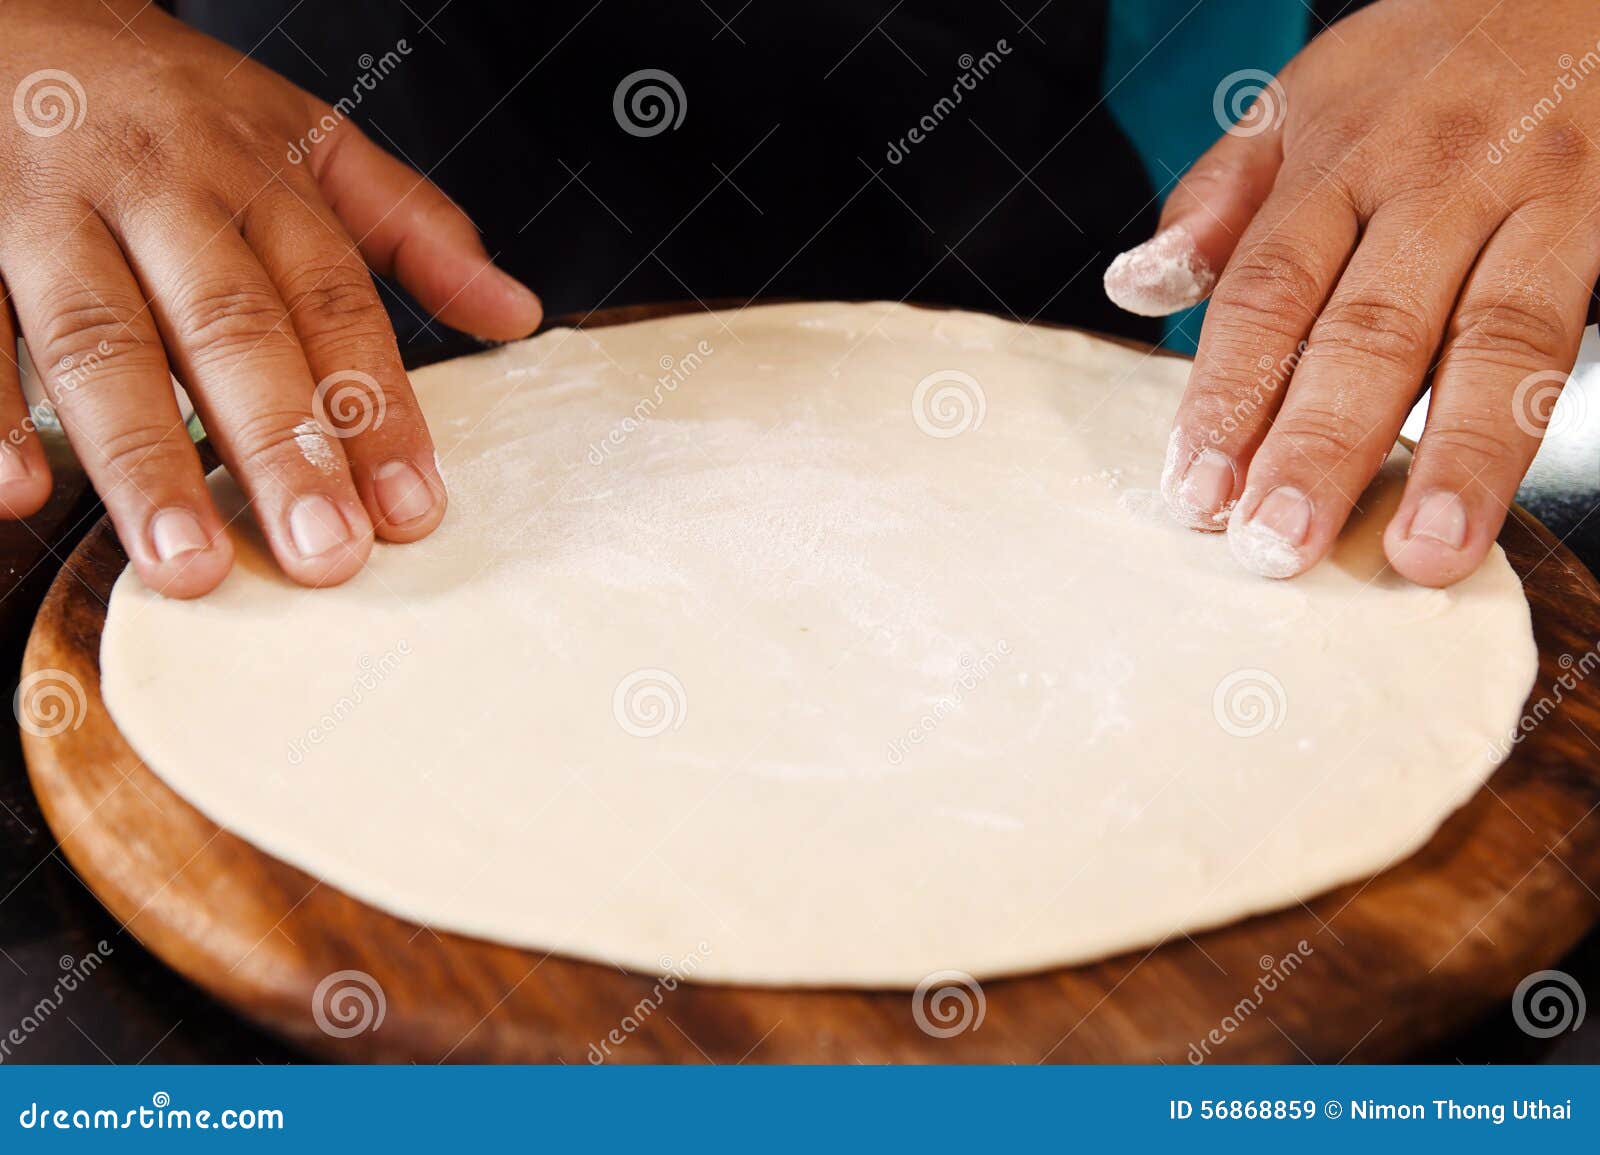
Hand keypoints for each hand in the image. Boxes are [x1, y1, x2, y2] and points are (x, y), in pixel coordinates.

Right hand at [0, 0, 541, 595]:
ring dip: (144, 455)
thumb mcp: (310, 138)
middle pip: (229, 329)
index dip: (376, 408)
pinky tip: (19, 496)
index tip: (411, 510)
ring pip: (102, 338)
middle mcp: (160, 191)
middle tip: (324, 556)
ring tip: (187, 563)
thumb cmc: (179, 104)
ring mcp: (50, 211)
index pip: (333, 303)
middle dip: (280, 449)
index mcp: (257, 177)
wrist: (19, 11)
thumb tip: (517, 313)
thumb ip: (413, 226)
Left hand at [1105, 0, 1599, 585]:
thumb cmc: (1432, 68)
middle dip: (1321, 447)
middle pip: (1372, 330)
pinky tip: (1509, 494)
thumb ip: (1221, 199)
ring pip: (1499, 339)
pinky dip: (1543, 412)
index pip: (1269, 293)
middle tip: (1277, 546)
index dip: (1229, 397)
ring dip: (1457, 455)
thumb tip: (1135, 286)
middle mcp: (1441, 182)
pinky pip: (1578, 330)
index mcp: (1341, 159)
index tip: (1194, 492)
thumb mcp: (1305, 101)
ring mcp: (1548, 201)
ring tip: (1421, 553)